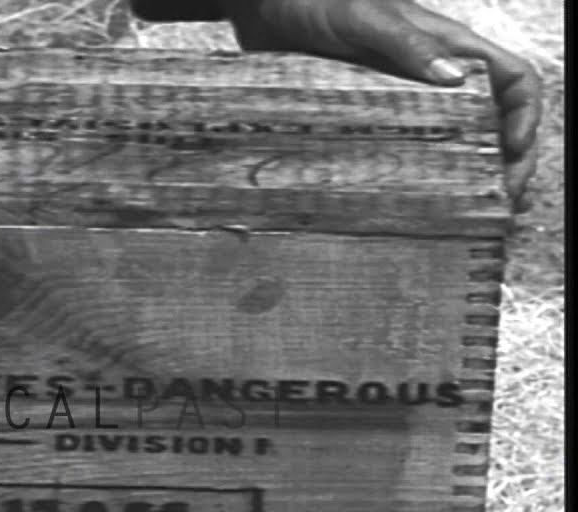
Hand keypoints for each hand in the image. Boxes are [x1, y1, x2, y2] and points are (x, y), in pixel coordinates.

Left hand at [224, 0, 542, 211]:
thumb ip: (405, 43)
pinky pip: (405, 151)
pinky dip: (420, 179)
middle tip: (501, 202)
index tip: (514, 153)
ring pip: (453, 141)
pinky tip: (416, 207)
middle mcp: (431, 75)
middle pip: (491, 120)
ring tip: (472, 213)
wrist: (264, 10)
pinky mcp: (369, 118)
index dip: (525, 115)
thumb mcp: (362, 18)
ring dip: (469, 176)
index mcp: (446, 46)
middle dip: (506, 160)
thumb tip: (454, 78)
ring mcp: (401, 100)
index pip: (510, 79)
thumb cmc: (313, 3)